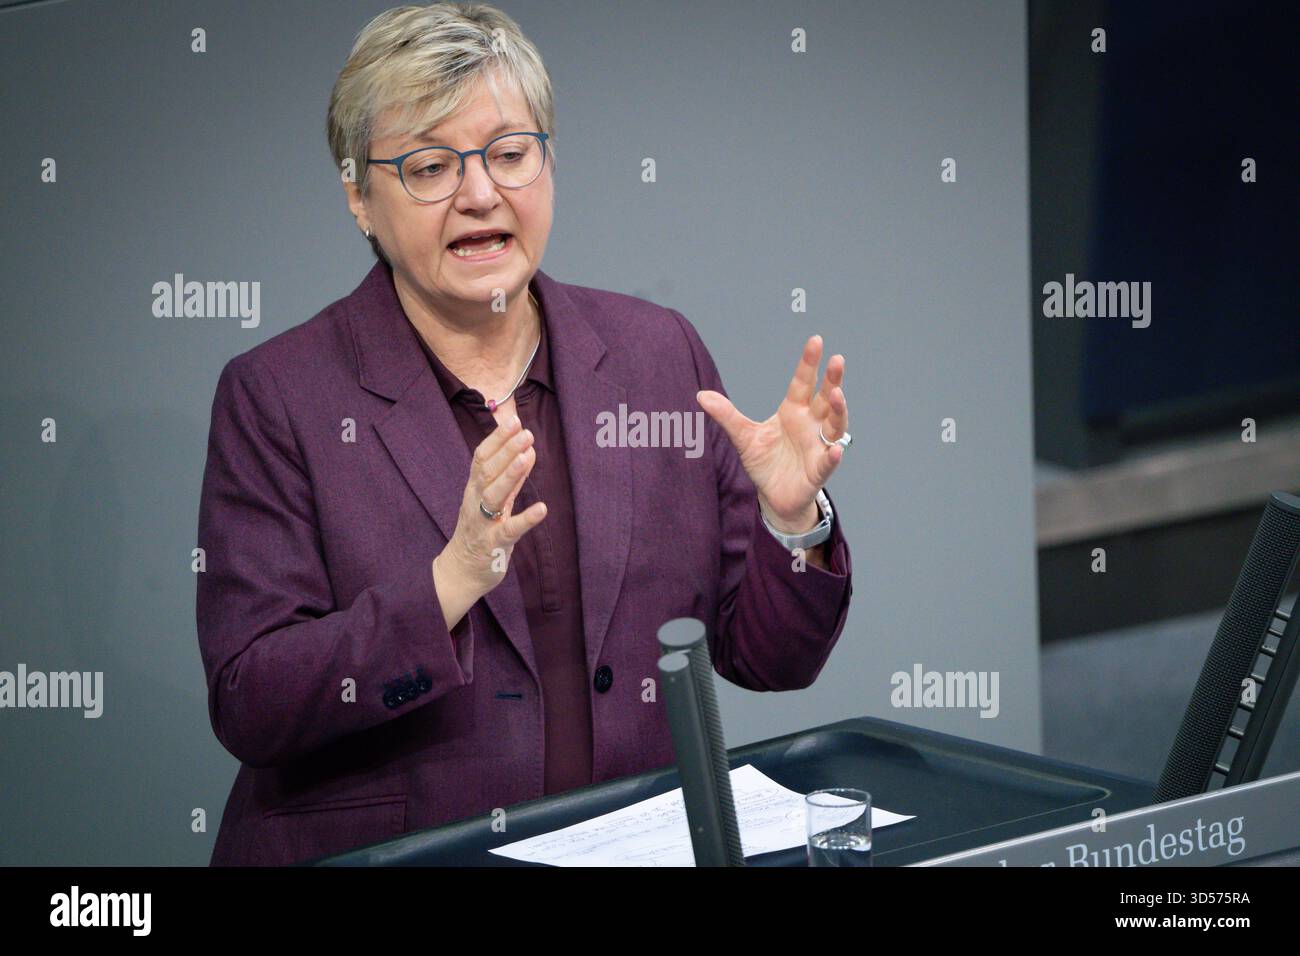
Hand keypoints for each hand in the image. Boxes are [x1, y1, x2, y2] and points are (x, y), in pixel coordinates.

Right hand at [435, 416, 546, 606]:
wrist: (462, 570)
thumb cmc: (480, 529)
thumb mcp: (494, 499)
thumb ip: (512, 476)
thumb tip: (528, 449)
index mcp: (474, 487)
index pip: (482, 457)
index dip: (497, 438)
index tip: (513, 420)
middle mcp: (475, 501)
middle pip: (487, 471)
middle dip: (505, 450)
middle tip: (525, 432)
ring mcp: (483, 522)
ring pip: (494, 495)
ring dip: (510, 475)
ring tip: (527, 456)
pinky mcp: (494, 544)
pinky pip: (510, 530)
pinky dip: (526, 519)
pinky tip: (541, 509)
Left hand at [696, 334, 847, 532]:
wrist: (773, 495)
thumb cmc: (765, 462)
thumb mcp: (743, 436)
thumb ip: (726, 415)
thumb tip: (701, 395)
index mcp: (794, 411)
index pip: (803, 382)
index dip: (809, 363)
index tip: (816, 341)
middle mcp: (811, 424)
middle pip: (825, 398)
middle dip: (833, 379)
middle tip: (837, 359)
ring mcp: (818, 447)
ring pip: (835, 425)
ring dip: (838, 410)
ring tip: (837, 396)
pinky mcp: (818, 471)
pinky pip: (828, 462)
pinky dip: (833, 456)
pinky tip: (835, 450)